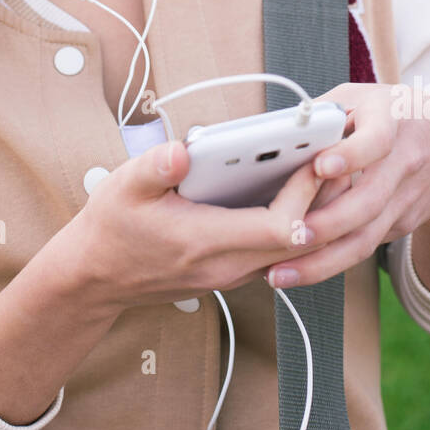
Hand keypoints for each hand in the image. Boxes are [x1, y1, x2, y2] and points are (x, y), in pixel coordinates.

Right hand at [72, 137, 331, 313]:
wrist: (95, 279)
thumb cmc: (111, 229)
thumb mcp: (123, 187)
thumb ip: (155, 167)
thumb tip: (184, 150)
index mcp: (205, 241)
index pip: (279, 227)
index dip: (304, 194)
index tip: (312, 157)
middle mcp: (227, 265)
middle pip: (299, 241)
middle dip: (321, 200)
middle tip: (333, 157)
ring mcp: (231, 274)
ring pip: (292, 251)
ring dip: (311, 214)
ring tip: (320, 169)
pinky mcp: (230, 273)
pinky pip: (276, 253)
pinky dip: (292, 225)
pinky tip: (288, 192)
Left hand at [264, 83, 429, 289]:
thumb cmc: (394, 114)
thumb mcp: (362, 98)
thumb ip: (323, 113)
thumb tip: (275, 133)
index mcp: (390, 121)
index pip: (376, 140)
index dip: (350, 155)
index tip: (320, 167)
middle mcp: (402, 163)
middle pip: (368, 202)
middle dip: (327, 224)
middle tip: (289, 236)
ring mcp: (404, 199)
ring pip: (366, 238)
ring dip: (322, 261)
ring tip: (279, 273)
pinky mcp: (401, 225)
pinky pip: (365, 246)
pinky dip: (331, 261)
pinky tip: (297, 270)